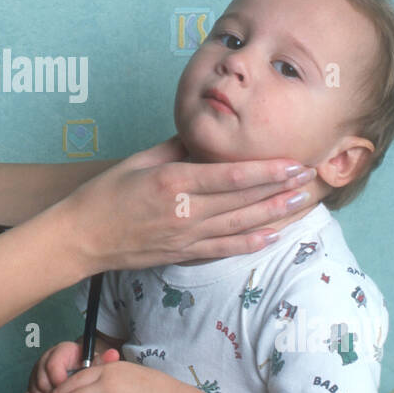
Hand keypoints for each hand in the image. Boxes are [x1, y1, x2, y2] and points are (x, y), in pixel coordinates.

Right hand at [22, 341, 120, 392]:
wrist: (80, 364)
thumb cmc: (89, 364)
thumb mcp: (97, 361)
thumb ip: (103, 360)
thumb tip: (114, 354)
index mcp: (60, 351)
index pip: (53, 366)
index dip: (61, 383)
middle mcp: (45, 360)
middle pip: (41, 381)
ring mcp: (37, 374)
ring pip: (34, 391)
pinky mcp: (32, 386)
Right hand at [58, 132, 315, 273]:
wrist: (81, 237)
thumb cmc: (104, 194)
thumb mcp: (139, 160)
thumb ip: (177, 148)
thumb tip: (207, 137)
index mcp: (172, 182)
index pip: (230, 176)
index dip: (267, 170)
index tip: (293, 161)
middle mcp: (183, 212)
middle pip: (243, 201)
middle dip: (281, 188)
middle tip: (312, 177)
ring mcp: (185, 238)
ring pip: (240, 226)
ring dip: (275, 214)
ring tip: (303, 202)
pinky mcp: (182, 255)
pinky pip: (223, 250)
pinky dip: (250, 244)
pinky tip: (273, 235)